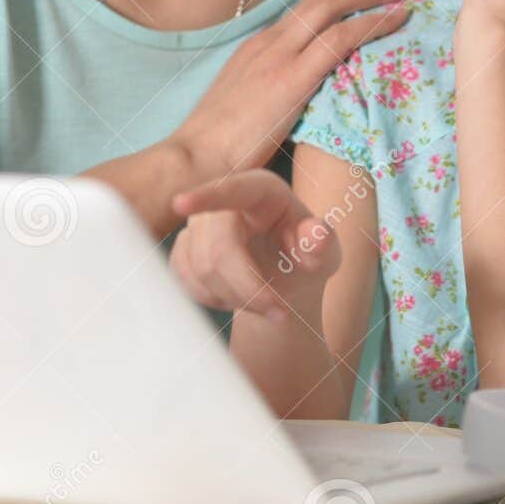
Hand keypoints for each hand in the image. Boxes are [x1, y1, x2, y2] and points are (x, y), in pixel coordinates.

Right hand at [168, 170, 340, 321]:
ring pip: (202, 268)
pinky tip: (236, 294)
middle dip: (248, 289)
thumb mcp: (326, 253)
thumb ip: (324, 243)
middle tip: (278, 313)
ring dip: (235, 297)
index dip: (206, 197)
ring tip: (262, 300)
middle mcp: (224, 201)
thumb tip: (316, 233)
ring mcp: (199, 224)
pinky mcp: (183, 248)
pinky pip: (186, 279)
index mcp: (261, 190)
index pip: (232, 190)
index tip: (179, 204)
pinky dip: (214, 298)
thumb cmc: (305, 258)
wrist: (283, 277)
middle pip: (218, 249)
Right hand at [171, 0, 413, 175]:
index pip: (305, 11)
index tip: (367, 3)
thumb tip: (293, 105)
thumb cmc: (217, 148)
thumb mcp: (244, 108)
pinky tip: (397, 21)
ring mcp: (280, 55)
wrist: (196, 157)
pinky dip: (374, 23)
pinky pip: (342, 37)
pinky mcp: (293, 76)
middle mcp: (270, 41)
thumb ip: (269, 95)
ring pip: (334, 7)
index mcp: (257, 47)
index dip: (340, 2)